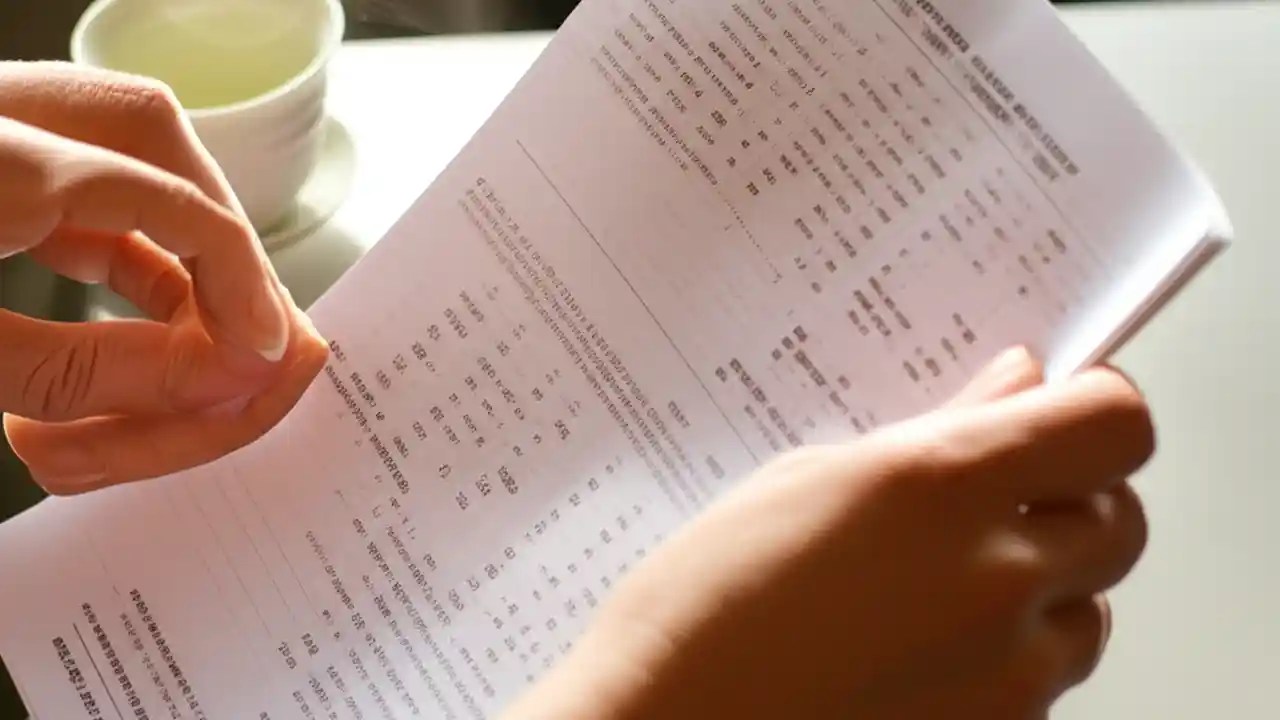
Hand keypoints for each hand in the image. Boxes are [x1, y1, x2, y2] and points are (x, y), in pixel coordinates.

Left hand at [0, 62, 327, 493]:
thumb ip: (88, 375)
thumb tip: (225, 383)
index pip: (172, 204)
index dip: (241, 292)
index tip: (265, 368)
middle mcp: (8, 118)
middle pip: (171, 159)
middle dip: (222, 274)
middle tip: (245, 366)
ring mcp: (5, 129)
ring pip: (142, 171)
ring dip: (178, 282)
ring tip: (184, 376)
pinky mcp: (0, 159)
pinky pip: (95, 196)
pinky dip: (130, 273)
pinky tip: (131, 348)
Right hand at [506, 349, 1153, 719]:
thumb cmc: (702, 609)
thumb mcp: (807, 483)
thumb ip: (935, 436)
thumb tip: (1013, 391)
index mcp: (941, 487)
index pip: (1113, 426)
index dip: (1097, 408)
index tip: (1064, 406)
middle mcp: (996, 580)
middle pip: (1122, 520)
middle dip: (1075, 500)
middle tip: (1002, 495)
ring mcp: (1007, 674)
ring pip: (1090, 609)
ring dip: (1045, 586)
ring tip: (944, 584)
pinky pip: (1043, 680)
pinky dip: (1006, 654)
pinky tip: (919, 645)